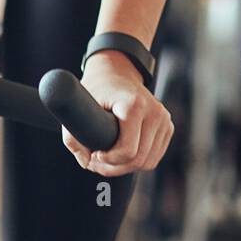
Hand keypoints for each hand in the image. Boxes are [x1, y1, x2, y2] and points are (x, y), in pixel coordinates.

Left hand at [62, 51, 172, 176]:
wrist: (117, 72)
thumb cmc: (98, 89)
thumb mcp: (79, 107)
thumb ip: (73, 137)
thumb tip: (86, 162)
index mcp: (134, 105)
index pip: (127, 151)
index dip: (108, 161)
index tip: (94, 155)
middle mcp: (154, 111)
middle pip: (138, 160)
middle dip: (114, 168)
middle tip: (96, 161)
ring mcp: (164, 119)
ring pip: (148, 162)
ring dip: (126, 167)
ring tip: (107, 158)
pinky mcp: (167, 126)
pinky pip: (153, 158)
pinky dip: (138, 161)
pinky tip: (121, 153)